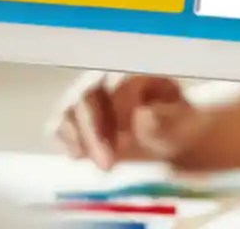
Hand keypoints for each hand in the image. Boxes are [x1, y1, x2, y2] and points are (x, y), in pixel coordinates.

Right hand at [50, 72, 209, 169]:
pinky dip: (67, 141)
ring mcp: (89, 94)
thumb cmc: (177, 126)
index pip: (120, 81)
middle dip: (95, 132)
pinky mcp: (75, 115)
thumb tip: (143, 116)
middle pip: (88, 94)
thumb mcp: (180, 126)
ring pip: (70, 109)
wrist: (169, 134)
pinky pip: (58, 124)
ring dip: (81, 140)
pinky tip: (82, 157)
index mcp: (139, 73)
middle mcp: (109, 78)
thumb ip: (164, 123)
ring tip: (103, 165)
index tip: (129, 139)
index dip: (121, 109)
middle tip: (108, 165)